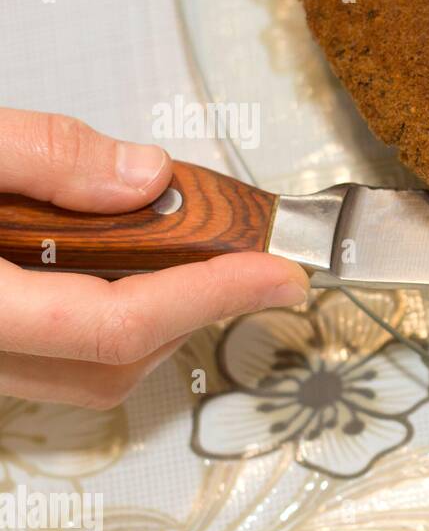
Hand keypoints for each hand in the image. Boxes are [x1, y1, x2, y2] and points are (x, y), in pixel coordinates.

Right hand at [0, 110, 309, 408]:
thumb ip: (45, 157)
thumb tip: (145, 176)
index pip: (120, 324)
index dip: (213, 295)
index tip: (280, 272)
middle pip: (119, 360)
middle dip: (193, 306)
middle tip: (241, 254)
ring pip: (94, 373)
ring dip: (156, 315)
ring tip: (169, 245)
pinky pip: (62, 360)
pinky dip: (109, 316)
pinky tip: (115, 262)